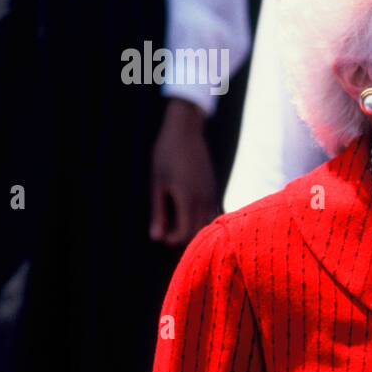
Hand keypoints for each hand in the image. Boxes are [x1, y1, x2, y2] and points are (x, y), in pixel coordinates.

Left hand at [150, 99, 218, 245]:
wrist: (185, 131)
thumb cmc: (166, 155)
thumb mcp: (157, 184)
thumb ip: (158, 212)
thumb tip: (156, 238)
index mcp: (187, 198)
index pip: (185, 232)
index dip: (173, 240)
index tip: (161, 237)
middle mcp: (204, 199)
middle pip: (199, 231)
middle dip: (185, 238)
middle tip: (169, 234)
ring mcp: (212, 193)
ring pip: (210, 223)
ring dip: (197, 230)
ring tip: (180, 226)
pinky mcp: (215, 188)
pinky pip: (215, 212)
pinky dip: (206, 220)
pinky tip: (193, 216)